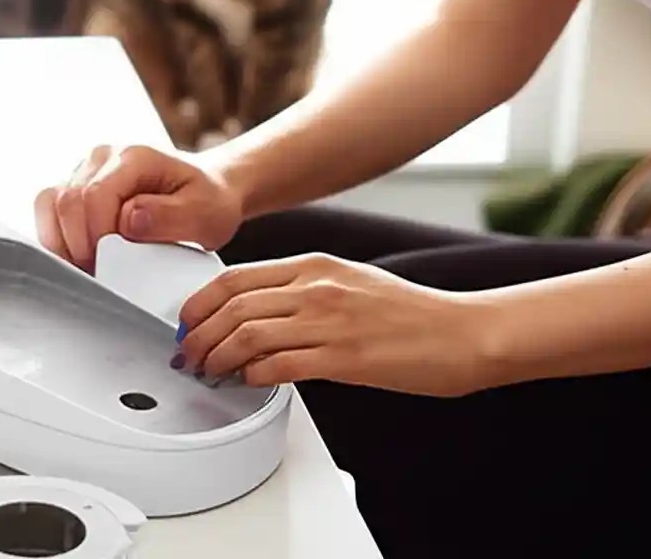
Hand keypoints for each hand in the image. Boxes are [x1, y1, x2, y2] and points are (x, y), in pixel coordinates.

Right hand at [33, 145, 243, 271]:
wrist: (209, 189)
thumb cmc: (208, 202)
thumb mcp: (206, 214)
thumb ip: (169, 217)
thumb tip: (127, 221)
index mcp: (134, 157)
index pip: (95, 196)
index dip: (95, 238)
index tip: (110, 270)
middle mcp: (103, 157)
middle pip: (65, 200)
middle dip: (77, 246)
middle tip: (99, 277)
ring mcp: (86, 169)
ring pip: (49, 203)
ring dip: (62, 243)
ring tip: (88, 269)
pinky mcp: (76, 186)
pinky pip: (49, 210)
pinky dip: (57, 238)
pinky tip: (79, 259)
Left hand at [177, 253, 497, 396]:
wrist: (462, 332)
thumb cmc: (411, 314)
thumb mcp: (349, 282)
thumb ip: (303, 291)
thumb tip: (258, 312)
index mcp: (314, 266)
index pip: (234, 278)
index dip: (199, 304)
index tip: (188, 323)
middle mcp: (316, 288)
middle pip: (232, 307)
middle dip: (199, 336)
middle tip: (189, 356)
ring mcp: (329, 322)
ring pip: (247, 336)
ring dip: (218, 359)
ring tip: (210, 374)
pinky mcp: (343, 358)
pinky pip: (279, 366)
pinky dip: (252, 377)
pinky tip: (247, 384)